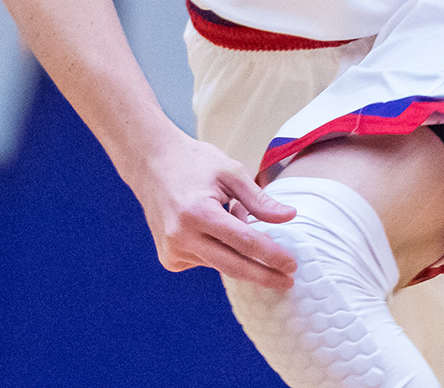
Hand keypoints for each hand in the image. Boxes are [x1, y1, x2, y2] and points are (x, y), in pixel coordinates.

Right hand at [129, 133, 298, 289]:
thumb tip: (289, 216)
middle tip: (288, 281)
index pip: (245, 242)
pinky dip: (218, 250)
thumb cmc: (195, 163)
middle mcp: (182, 236)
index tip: (292, 266)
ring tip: (232, 211)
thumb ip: (259, 200)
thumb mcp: (231, 172)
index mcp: (199, 212)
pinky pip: (205, 261)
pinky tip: (212, 225)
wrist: (151, 163)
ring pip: (220, 263)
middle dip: (264, 275)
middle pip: (233, 266)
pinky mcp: (169, 258)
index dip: (272, 255)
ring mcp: (172, 250)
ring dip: (238, 250)